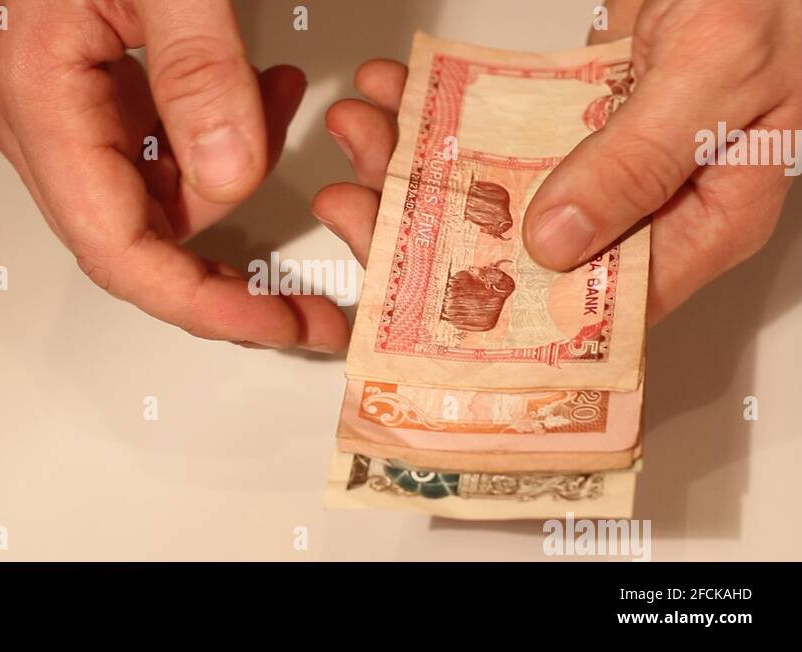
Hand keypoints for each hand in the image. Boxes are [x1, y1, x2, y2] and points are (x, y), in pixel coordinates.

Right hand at [0, 0, 348, 351]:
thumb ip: (198, 72)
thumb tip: (229, 179)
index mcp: (38, 95)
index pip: (119, 248)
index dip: (203, 304)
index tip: (277, 328)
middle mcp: (36, 116)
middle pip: (141, 232)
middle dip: (232, 242)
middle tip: (302, 237)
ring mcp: (58, 106)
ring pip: (159, 193)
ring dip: (234, 165)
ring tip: (275, 92)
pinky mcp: (90, 90)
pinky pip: (161, 148)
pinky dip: (220, 131)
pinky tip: (253, 85)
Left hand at [314, 0, 801, 323]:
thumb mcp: (715, 75)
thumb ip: (639, 160)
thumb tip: (556, 241)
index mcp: (702, 220)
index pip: (598, 304)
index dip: (510, 315)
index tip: (425, 304)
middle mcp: (650, 198)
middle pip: (525, 248)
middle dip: (431, 230)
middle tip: (362, 206)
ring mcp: (609, 153)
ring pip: (499, 184)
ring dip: (423, 161)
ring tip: (365, 133)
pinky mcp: (581, 106)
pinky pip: (502, 126)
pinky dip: (448, 110)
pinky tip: (402, 94)